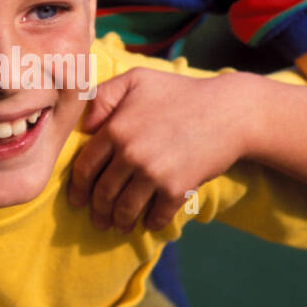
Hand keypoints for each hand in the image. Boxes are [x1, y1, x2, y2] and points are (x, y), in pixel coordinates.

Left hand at [67, 68, 251, 231]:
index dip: (78, 189)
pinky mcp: (177, 188)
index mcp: (115, 129)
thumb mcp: (137, 80)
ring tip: (120, 226)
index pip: (85, 168)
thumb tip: (84, 126)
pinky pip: (156, 216)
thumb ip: (103, 96)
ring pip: (125, 209)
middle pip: (103, 193)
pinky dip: (150, 224)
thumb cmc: (181, 93)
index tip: (77, 200)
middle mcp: (130, 153)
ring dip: (120, 222)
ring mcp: (154, 173)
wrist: (229, 111)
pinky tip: (149, 224)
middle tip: (98, 220)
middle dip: (98, 211)